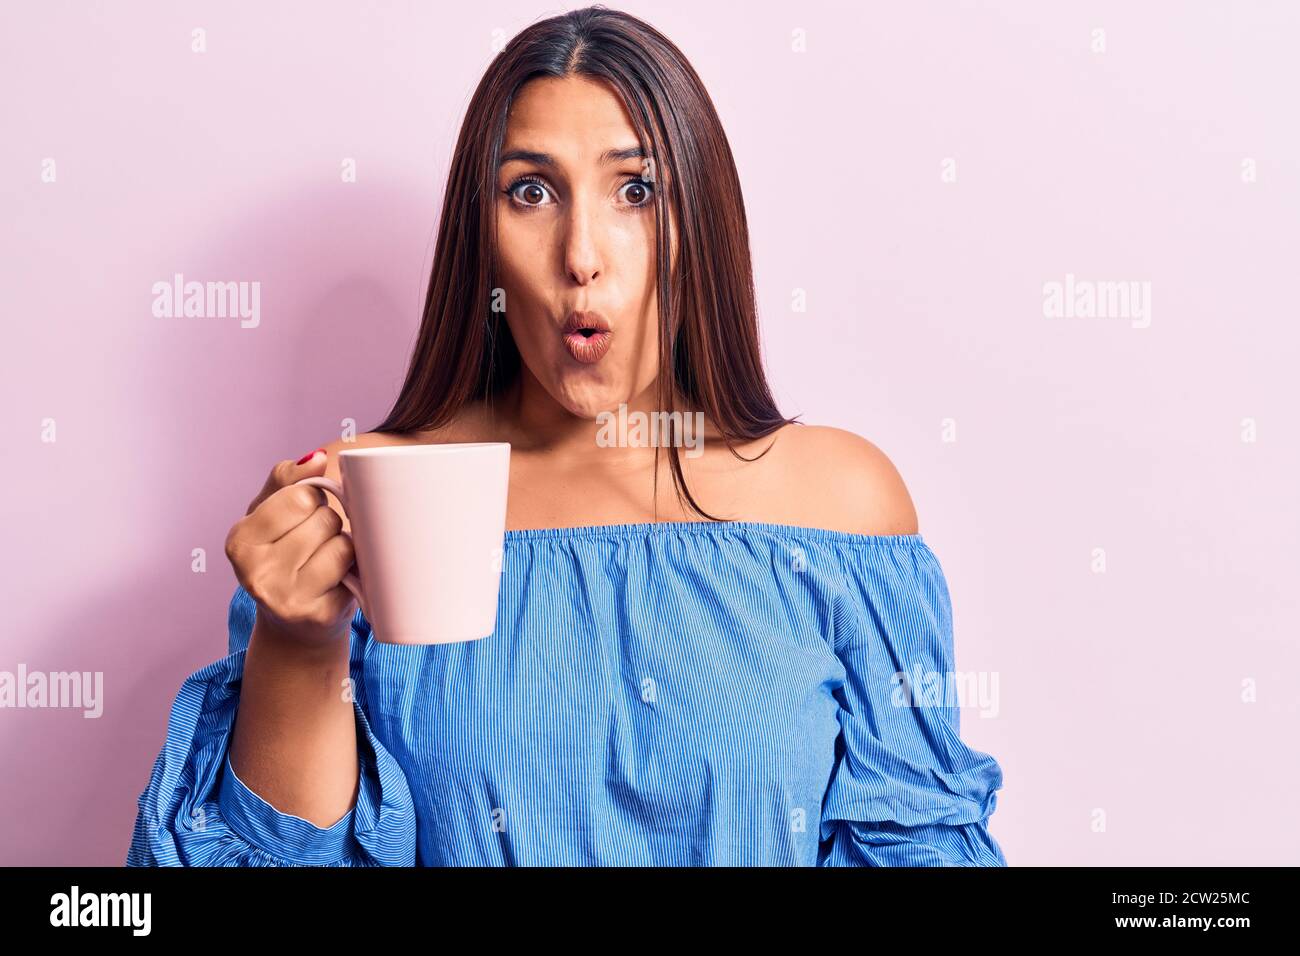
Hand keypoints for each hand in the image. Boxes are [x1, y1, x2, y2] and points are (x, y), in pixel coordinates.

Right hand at [224, 448, 355, 649]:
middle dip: (329, 525)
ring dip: (343, 547)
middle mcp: (255, 573)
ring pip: (342, 544)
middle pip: (324, 519)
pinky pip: (354, 572)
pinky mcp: (318, 615)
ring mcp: (286, 598)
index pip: (301, 496)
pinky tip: (336, 583)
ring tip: (326, 563)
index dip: (313, 500)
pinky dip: (353, 571)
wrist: (294, 623)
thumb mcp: (271, 512)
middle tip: (315, 545)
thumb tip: (318, 458)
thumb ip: (288, 479)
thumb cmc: (283, 556)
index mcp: (240, 541)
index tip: (304, 516)